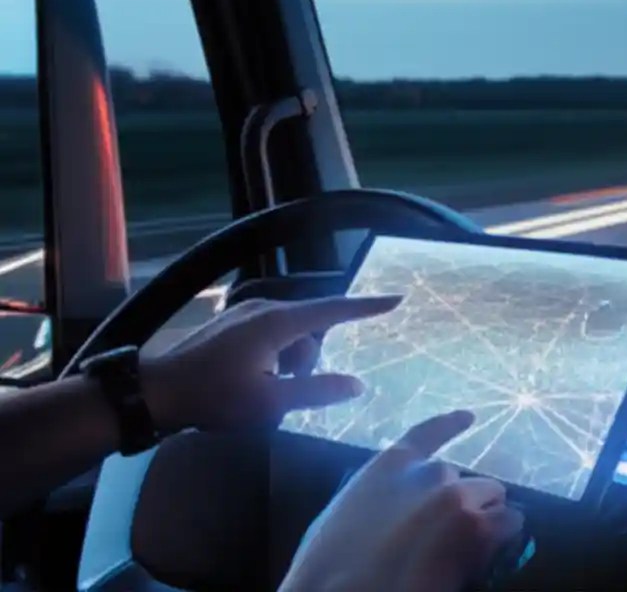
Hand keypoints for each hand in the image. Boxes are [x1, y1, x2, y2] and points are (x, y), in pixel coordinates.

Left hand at [140, 294, 401, 432]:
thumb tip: (358, 385)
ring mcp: (245, 313)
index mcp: (278, 322)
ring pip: (290, 336)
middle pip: (311, 330)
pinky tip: (250, 382)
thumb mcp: (271, 402)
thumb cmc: (214, 397)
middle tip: (281, 394)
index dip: (367, 307)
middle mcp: (265, 308)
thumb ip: (317, 390)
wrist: (155, 392)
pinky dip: (273, 358)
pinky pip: (271, 336)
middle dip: (307, 362)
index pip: (334, 310)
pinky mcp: (231, 324)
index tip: (397, 299)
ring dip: (288, 364)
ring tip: (260, 393)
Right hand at [280, 410, 524, 591]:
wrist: (345, 591)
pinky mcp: (479, 527)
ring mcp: (458, 496)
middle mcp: (430, 472)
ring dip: (487, 517)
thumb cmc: (332, 562)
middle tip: (454, 534)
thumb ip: (382, 496)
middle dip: (466, 502)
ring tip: (470, 546)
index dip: (451, 424)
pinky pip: (510, 523)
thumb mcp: (348, 511)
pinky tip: (493, 551)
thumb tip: (399, 508)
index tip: (469, 417)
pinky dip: (505, 536)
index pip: (429, 433)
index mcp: (392, 464)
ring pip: (493, 499)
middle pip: (468, 480)